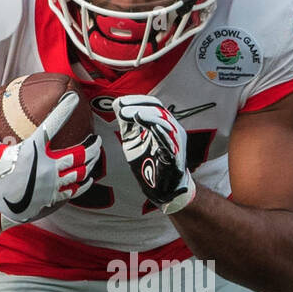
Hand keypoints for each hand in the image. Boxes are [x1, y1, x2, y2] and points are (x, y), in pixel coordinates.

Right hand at [0, 91, 100, 232]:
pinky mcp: (53, 197)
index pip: (53, 123)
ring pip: (82, 171)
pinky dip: (84, 182)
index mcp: (32, 150)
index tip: (74, 98)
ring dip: (91, 162)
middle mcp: (46, 166)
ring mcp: (52, 183)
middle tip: (95, 138)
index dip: (65, 108)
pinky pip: (76, 189)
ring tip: (95, 155)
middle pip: (80, 153)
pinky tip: (88, 177)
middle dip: (92, 145)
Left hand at [112, 95, 195, 213]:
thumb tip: (117, 103)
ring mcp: (175, 143)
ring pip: (166, 124)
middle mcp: (172, 131)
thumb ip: (127, 123)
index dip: (138, 100)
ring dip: (149, 117)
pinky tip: (153, 128)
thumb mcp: (133, 140)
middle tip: (123, 109)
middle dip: (140, 107)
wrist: (163, 190)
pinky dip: (162, 134)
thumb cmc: (150, 165)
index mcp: (162, 125)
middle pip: (159, 111)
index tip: (120, 102)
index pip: (154, 105)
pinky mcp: (176, 157)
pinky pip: (170, 143)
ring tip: (134, 115)